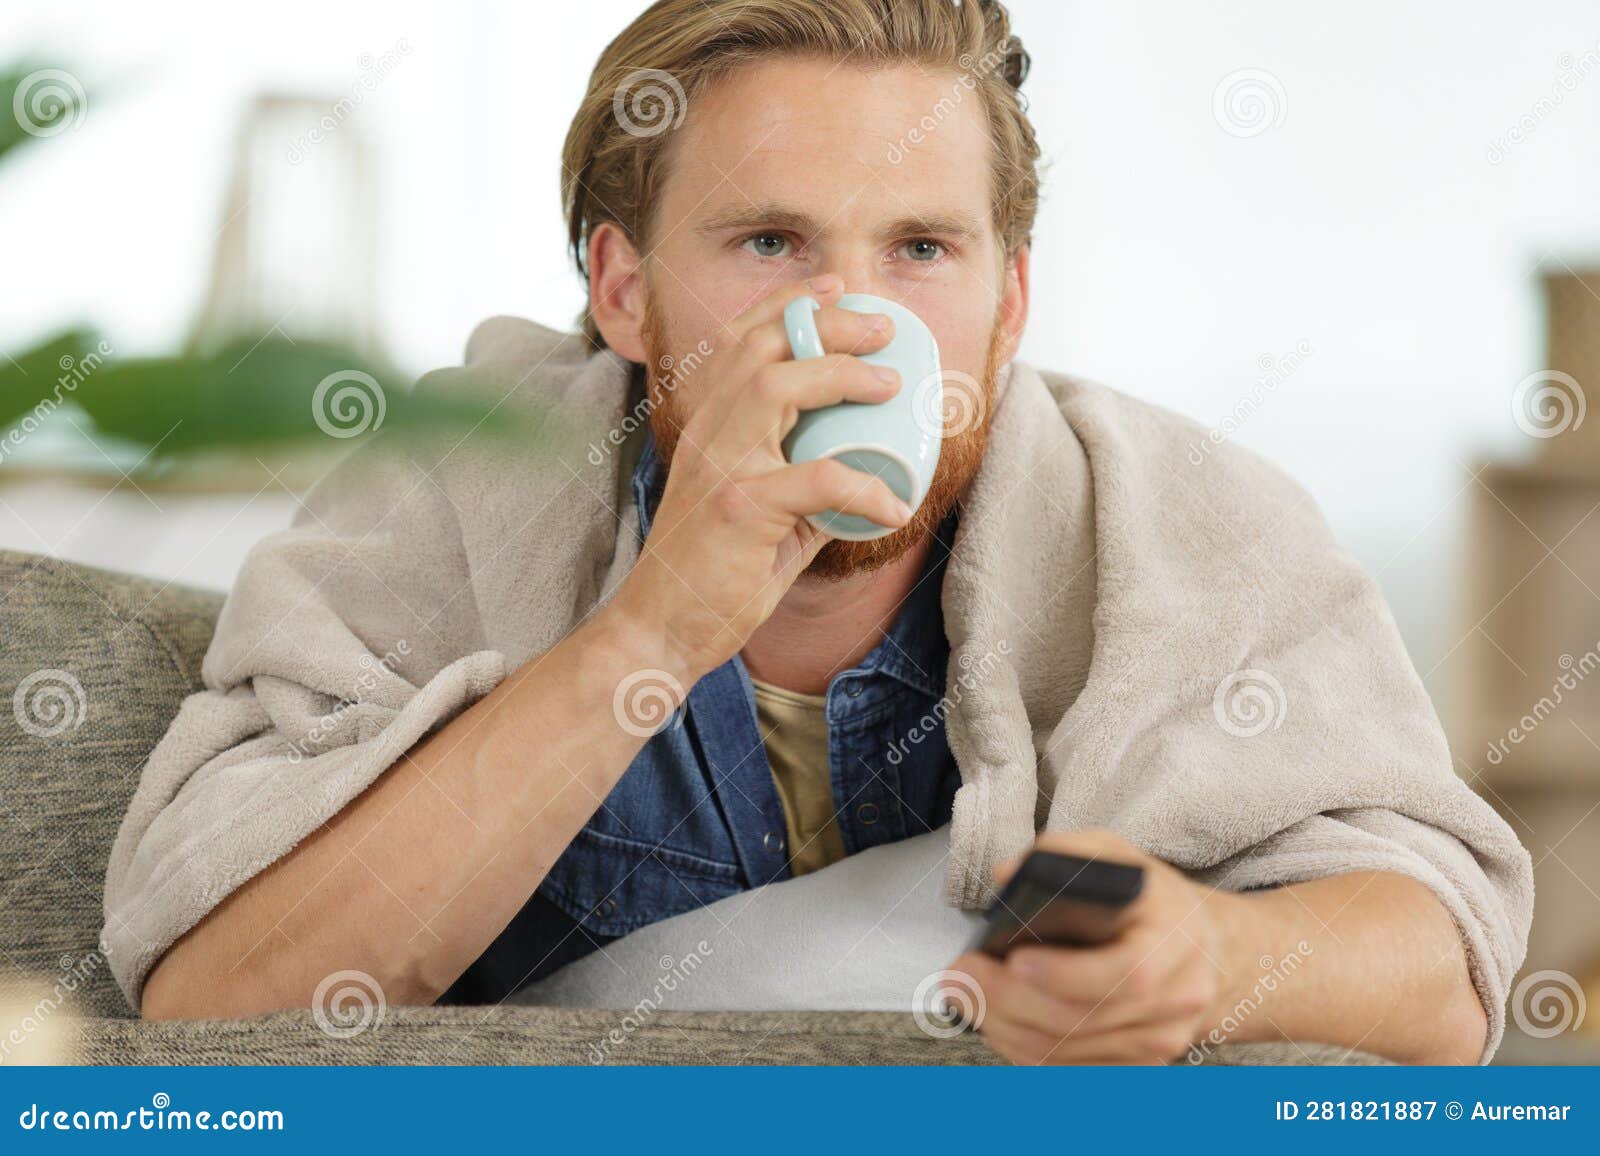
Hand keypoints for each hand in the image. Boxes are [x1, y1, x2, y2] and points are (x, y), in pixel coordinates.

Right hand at [611, 274, 910, 683]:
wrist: (662, 630)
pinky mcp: (736, 510)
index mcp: (707, 426)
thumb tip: (865, 473)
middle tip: (882, 329)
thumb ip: (802, 485)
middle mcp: (707, 434)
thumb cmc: (712, 573)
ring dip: (839, 375)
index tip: (834, 287)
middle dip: (825, 323)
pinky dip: (862, 486)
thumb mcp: (761, 515)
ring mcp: (718, 468)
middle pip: (761, 347)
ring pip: (774, 387)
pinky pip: (812, 479)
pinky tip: (894, 504)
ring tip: (890, 383)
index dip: (786, 303)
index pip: (738, 340)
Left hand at [950, 829, 1226, 1064]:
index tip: (1014, 959)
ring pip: (1066, 1052)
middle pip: (1081, 1020)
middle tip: (958, 976)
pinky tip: (994, 1019)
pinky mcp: (1135, 1068)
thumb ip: (1064, 854)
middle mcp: (1176, 1003)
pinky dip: (1021, 1046)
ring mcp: (1158, 1044)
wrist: (1206, 952)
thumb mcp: (1114, 855)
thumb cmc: (1149, 899)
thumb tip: (1006, 877)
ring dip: (1003, 1027)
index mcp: (1175, 944)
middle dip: (1007, 1000)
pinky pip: (1068, 1071)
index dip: (1065, 975)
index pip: (1126, 976)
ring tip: (964, 995)